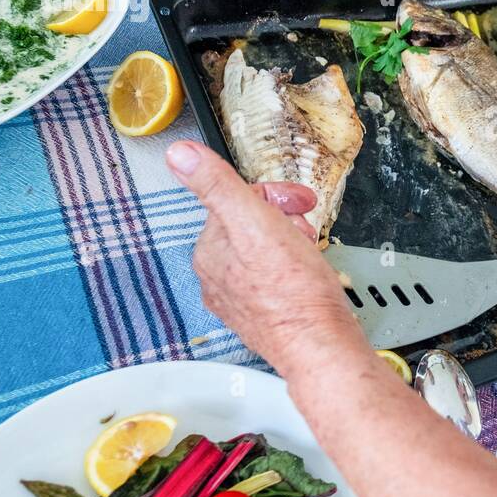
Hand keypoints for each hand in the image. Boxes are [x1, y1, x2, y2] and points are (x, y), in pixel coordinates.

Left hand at [166, 140, 362, 371]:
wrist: (318, 342)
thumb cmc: (292, 291)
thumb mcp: (254, 222)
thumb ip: (216, 184)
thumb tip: (179, 154)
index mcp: (210, 250)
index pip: (237, 201)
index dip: (273, 196)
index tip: (297, 201)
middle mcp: (217, 275)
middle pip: (250, 226)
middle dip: (283, 219)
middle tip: (305, 225)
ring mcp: (238, 298)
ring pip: (264, 251)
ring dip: (290, 243)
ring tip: (308, 253)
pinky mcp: (261, 314)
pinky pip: (274, 278)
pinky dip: (292, 270)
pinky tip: (306, 276)